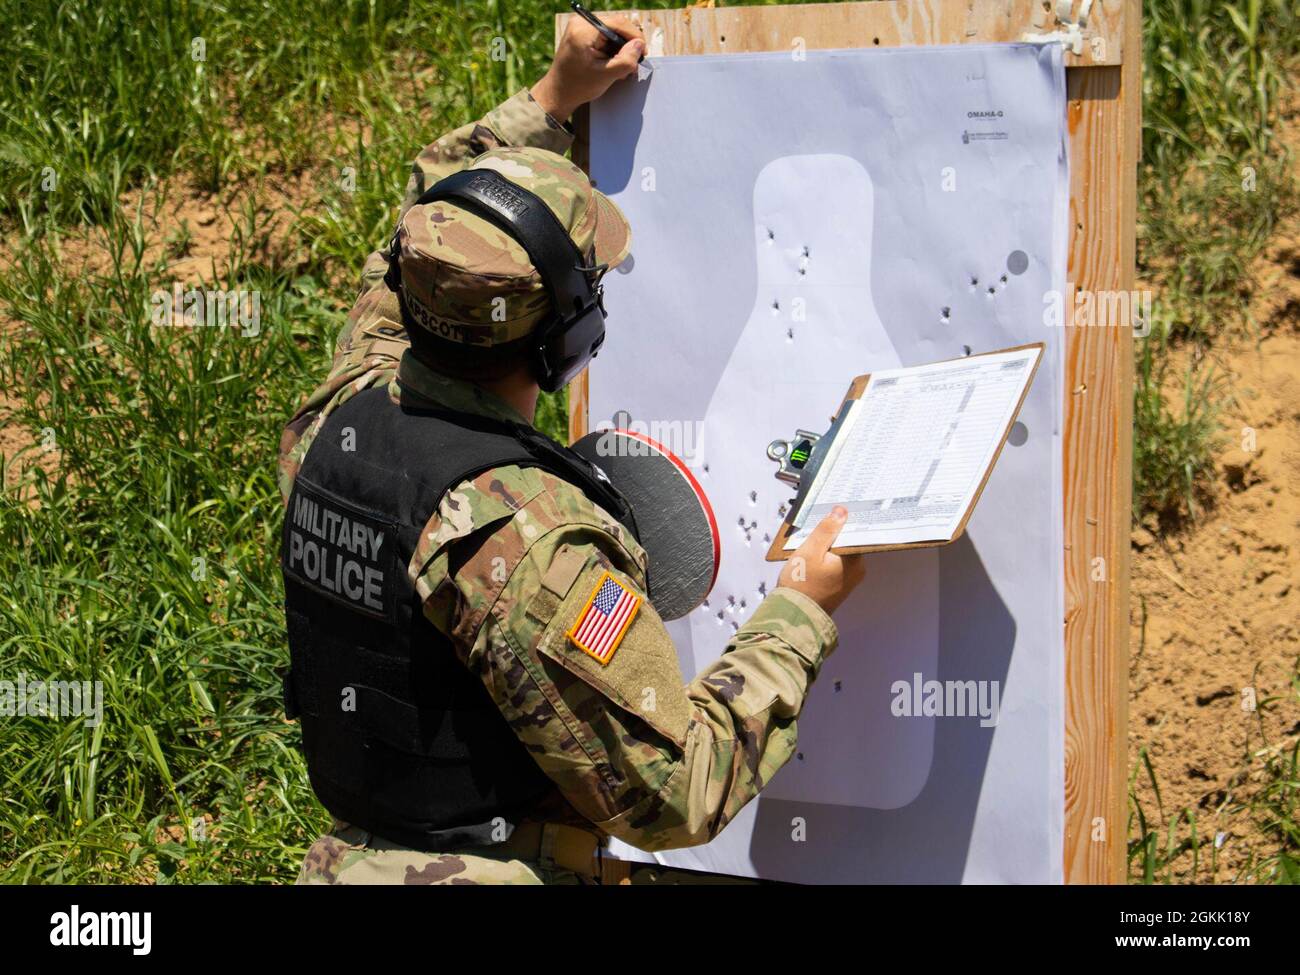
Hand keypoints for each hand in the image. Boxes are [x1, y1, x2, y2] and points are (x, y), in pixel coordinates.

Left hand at [530, 15, 644, 121]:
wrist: (558, 93)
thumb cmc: (577, 86)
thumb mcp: (606, 75)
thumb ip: (626, 60)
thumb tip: (639, 45)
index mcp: (584, 30)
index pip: (618, 23)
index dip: (635, 37)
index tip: (643, 53)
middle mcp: (580, 23)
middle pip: (615, 26)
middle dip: (627, 45)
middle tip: (631, 64)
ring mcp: (580, 26)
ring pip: (612, 32)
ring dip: (620, 49)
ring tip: (620, 68)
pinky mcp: (581, 33)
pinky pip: (604, 36)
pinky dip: (611, 49)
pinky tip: (611, 63)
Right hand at [776, 506, 866, 614]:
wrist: (794, 616)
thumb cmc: (800, 583)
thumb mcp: (810, 551)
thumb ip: (826, 530)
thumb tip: (841, 512)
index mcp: (854, 560)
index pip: (854, 532)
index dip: (842, 520)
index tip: (832, 509)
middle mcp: (857, 570)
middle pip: (847, 542)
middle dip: (833, 533)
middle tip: (816, 522)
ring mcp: (850, 579)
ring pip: (840, 553)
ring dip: (827, 545)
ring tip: (810, 538)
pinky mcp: (840, 586)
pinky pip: (836, 564)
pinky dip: (826, 558)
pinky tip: (812, 555)